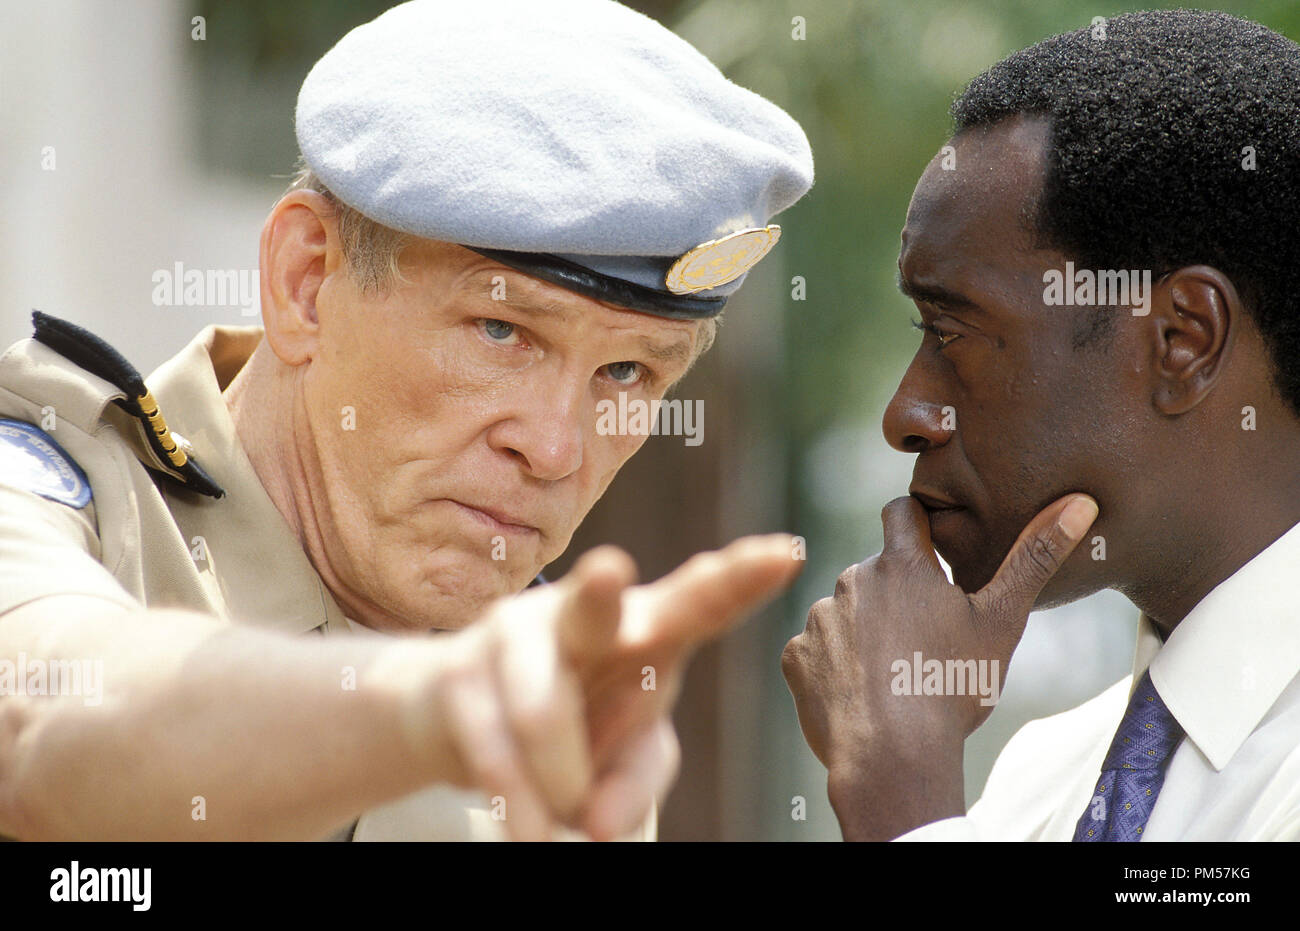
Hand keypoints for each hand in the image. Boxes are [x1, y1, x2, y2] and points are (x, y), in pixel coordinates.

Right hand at [427, 533, 802, 839]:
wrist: (455, 714)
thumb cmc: (570, 722)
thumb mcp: (621, 756)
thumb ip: (635, 782)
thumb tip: (601, 825)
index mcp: (643, 626)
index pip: (697, 601)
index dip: (737, 579)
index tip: (784, 554)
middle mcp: (580, 615)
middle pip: (598, 602)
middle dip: (603, 590)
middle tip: (612, 571)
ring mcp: (514, 632)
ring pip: (538, 712)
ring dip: (559, 781)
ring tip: (563, 819)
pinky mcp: (459, 669)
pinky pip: (494, 751)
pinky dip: (519, 805)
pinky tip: (529, 828)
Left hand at [781, 493, 1096, 839]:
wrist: (893, 754)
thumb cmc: (953, 685)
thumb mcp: (1003, 621)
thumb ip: (1036, 558)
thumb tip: (1080, 504)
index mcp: (902, 564)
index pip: (902, 513)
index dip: (918, 523)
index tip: (932, 544)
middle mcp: (852, 580)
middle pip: (876, 572)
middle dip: (896, 594)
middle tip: (925, 638)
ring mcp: (819, 619)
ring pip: (846, 614)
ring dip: (864, 632)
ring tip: (894, 673)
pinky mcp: (796, 658)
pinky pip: (816, 652)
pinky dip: (834, 667)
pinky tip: (861, 694)